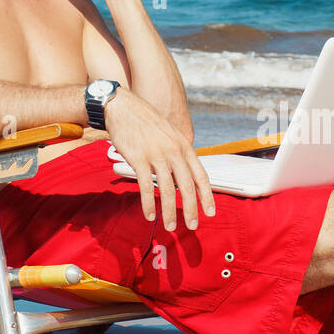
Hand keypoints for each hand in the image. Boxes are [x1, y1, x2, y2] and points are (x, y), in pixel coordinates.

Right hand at [103, 88, 215, 230]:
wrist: (123, 107)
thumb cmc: (146, 122)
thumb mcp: (170, 134)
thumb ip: (179, 153)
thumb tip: (184, 175)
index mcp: (184, 146)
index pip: (200, 175)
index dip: (207, 196)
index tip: (210, 212)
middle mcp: (173, 151)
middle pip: (186, 185)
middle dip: (191, 209)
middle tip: (193, 226)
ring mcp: (156, 154)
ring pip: (167, 189)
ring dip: (170, 211)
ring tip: (170, 227)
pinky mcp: (138, 159)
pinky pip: (145, 186)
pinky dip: (148, 203)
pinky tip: (149, 215)